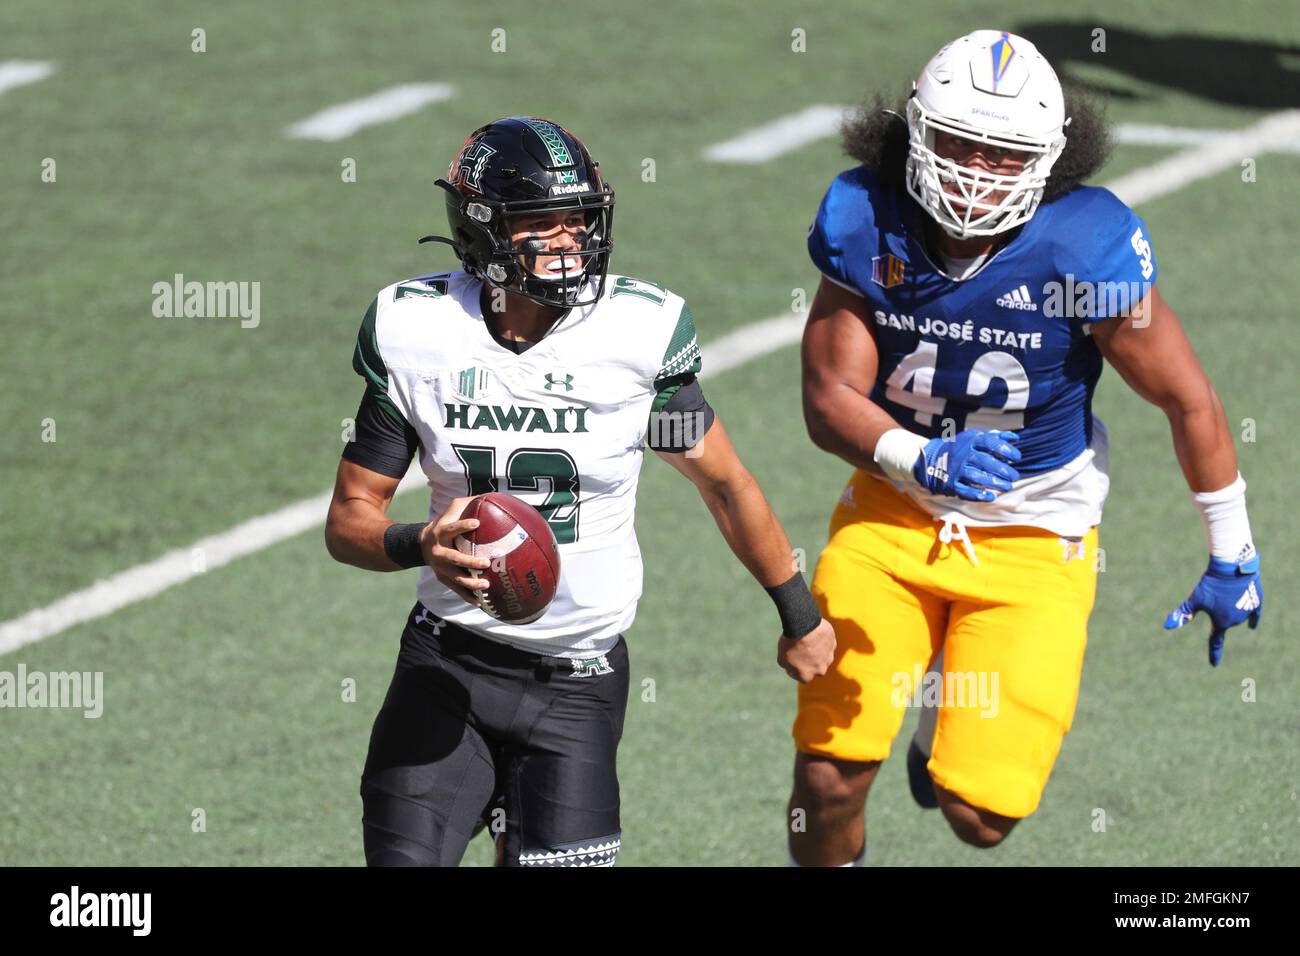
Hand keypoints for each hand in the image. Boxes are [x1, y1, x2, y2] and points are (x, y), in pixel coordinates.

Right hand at [421, 496, 492, 606]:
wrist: (420, 545)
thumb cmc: (444, 524)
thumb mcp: (450, 511)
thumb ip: (467, 503)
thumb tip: (490, 496)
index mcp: (441, 533)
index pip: (451, 528)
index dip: (463, 525)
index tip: (477, 523)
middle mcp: (439, 552)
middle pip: (454, 559)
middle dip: (469, 562)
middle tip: (486, 563)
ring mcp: (440, 568)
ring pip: (455, 578)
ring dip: (470, 583)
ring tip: (486, 585)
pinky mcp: (443, 579)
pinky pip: (456, 590)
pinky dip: (468, 597)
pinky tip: (481, 603)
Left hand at [778, 618, 835, 682]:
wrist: (803, 626)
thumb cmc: (790, 643)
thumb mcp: (781, 659)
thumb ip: (788, 667)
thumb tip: (792, 669)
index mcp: (807, 676)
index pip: (802, 677)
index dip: (796, 669)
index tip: (792, 661)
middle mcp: (821, 670)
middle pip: (815, 668)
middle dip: (810, 662)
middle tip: (801, 650)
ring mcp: (828, 657)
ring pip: (823, 657)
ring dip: (817, 652)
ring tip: (807, 640)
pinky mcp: (833, 644)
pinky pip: (827, 645)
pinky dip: (822, 641)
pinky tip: (813, 634)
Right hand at [914, 429, 1020, 501]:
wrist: (931, 459)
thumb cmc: (960, 447)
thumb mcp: (974, 437)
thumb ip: (995, 437)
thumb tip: (1015, 439)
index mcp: (971, 441)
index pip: (991, 443)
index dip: (1006, 450)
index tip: (1017, 458)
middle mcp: (963, 455)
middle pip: (987, 463)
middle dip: (1004, 471)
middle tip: (1014, 476)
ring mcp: (957, 470)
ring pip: (978, 478)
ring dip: (995, 484)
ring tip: (1007, 486)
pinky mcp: (951, 484)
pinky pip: (966, 492)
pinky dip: (979, 496)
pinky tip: (992, 497)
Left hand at [1163, 552, 1261, 666]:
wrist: (1232, 567)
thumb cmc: (1211, 584)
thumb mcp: (1195, 599)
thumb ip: (1183, 613)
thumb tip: (1167, 626)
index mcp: (1221, 623)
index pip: (1215, 642)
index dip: (1214, 654)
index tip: (1214, 665)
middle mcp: (1236, 621)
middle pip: (1224, 619)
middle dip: (1218, 609)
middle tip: (1215, 593)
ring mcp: (1247, 612)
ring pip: (1236, 612)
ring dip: (1229, 604)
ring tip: (1226, 589)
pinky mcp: (1257, 602)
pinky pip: (1254, 614)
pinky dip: (1252, 619)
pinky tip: (1252, 626)